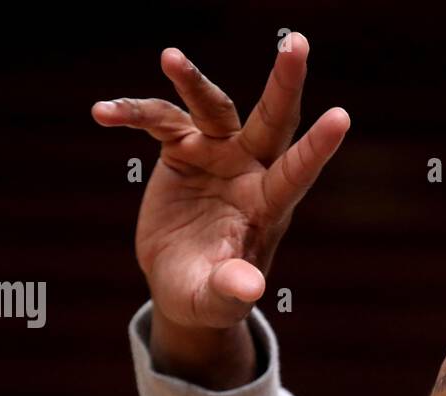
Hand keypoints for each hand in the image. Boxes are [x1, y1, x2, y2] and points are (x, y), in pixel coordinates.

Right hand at [92, 34, 349, 330]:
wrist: (183, 284)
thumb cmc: (209, 296)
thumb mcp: (216, 300)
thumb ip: (231, 291)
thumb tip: (248, 288)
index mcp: (268, 207)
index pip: (295, 173)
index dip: (316, 148)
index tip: (341, 117)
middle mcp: (249, 171)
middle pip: (272, 121)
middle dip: (284, 83)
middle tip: (298, 44)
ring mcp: (218, 155)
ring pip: (213, 106)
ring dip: (192, 81)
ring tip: (169, 57)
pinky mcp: (183, 149)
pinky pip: (160, 119)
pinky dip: (133, 113)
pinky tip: (104, 112)